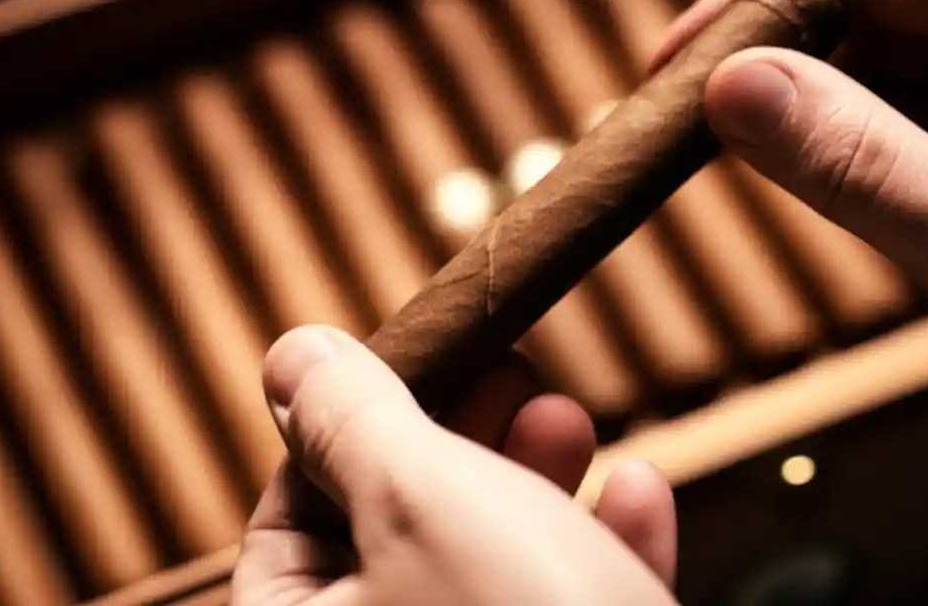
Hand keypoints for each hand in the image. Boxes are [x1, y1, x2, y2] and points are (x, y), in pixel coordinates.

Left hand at [231, 325, 677, 604]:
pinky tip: (640, 491)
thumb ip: (350, 423)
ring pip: (492, 572)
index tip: (412, 361)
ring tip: (568, 416)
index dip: (344, 425)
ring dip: (537, 483)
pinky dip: (605, 552)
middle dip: (459, 441)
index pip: (288, 521)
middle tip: (506, 372)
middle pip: (396, 538)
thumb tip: (293, 356)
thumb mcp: (421, 502)